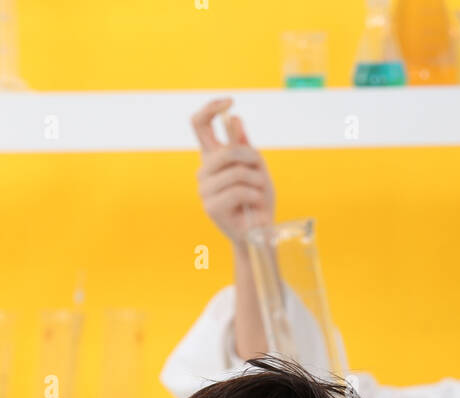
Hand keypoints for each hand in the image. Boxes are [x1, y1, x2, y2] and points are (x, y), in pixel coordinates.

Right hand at [191, 97, 275, 247]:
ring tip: (258, 195)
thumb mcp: (257, 167)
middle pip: (227, 150)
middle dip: (251, 159)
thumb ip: (245, 146)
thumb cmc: (258, 199)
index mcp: (211, 157)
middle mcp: (204, 171)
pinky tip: (254, 206)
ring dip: (256, 181)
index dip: (211, 108)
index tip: (230, 101)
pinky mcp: (211, 207)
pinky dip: (254, 196)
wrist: (259, 232)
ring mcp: (205, 189)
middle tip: (260, 172)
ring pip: (236, 171)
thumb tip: (235, 119)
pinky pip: (238, 190)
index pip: (199, 124)